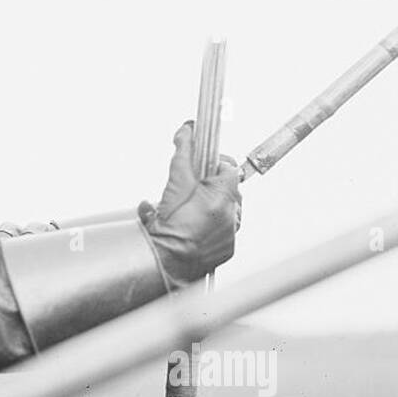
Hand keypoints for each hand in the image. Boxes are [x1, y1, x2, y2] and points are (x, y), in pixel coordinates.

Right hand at [137, 121, 241, 285]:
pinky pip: (221, 230)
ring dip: (205, 207)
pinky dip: (206, 227)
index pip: (229, 168)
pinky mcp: (226, 249)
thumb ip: (183, 155)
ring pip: (223, 210)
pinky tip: (187, 228)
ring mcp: (230, 234)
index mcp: (223, 198)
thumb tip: (187, 130)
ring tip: (181, 213)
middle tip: (185, 191)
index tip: (200, 166)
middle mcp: (232, 216)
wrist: (166, 265)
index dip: (212, 164)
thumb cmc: (169, 229)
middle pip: (225, 189)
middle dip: (205, 187)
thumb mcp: (174, 185)